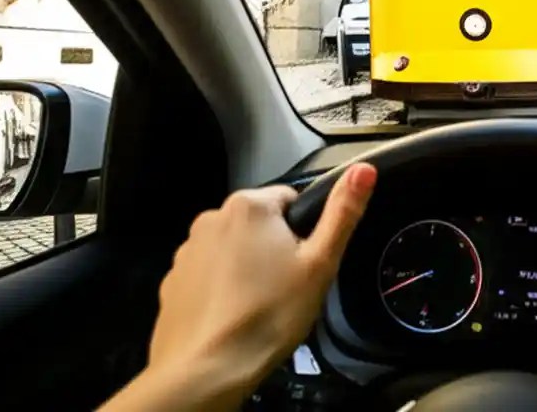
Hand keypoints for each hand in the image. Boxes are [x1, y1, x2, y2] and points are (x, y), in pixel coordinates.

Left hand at [102, 163, 376, 410]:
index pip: (289, 199)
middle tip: (287, 286)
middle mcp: (211, 217)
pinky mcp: (172, 281)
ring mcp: (186, 250)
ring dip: (245, 266)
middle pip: (257, 224)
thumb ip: (342, 213)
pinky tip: (232, 315)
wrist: (208, 368)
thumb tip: (364, 168)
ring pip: (230, 249)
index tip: (305, 264)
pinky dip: (220, 288)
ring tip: (259, 305)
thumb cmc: (271, 312)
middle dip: (273, 247)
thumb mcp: (320, 263)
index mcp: (250, 205)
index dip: (303, 231)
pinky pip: (206, 274)